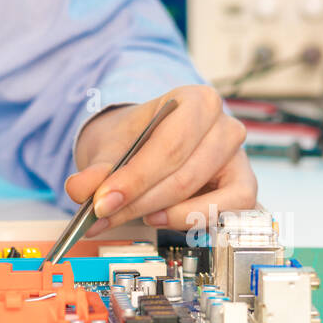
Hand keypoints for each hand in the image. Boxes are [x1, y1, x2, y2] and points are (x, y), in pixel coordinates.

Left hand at [65, 84, 255, 235]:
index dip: (135, 179)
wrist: (150, 141)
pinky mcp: (242, 189)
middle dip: (139, 202)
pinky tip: (164, 218)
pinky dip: (195, 221)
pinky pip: (229, 213)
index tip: (102, 201)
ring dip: (163, 214)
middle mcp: (224, 127)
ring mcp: (238, 159)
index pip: (170, 146)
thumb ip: (97, 168)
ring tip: (135, 215)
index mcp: (197, 101)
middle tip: (104, 215)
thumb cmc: (138, 138)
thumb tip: (79, 189)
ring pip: (205, 198)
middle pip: (184, 176)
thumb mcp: (111, 144)